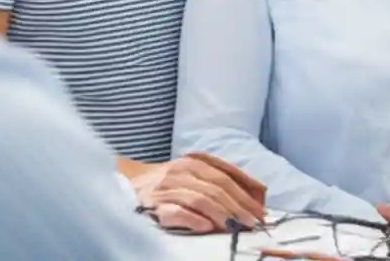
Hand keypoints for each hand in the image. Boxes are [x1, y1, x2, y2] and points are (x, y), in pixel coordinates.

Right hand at [129, 152, 265, 232]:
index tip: (260, 209)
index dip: (245, 192)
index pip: (225, 175)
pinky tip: (207, 227)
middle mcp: (180, 171)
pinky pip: (175, 212)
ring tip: (235, 227)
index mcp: (193, 162)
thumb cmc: (170, 183)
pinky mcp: (153, 206)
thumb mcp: (194, 174)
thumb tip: (256, 193)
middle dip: (238, 206)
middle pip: (216, 187)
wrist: (129, 186)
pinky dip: (193, 219)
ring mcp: (166, 188)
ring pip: (199, 199)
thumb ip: (220, 180)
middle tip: (253, 222)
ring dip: (221, 214)